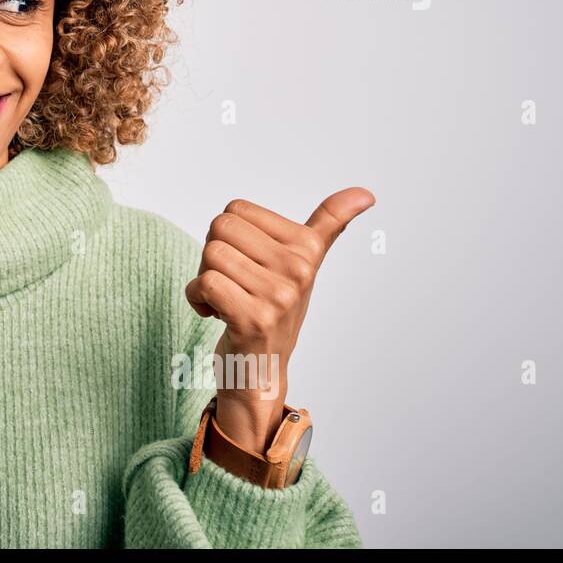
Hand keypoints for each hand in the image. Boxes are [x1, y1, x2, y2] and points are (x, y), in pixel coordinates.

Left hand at [184, 187, 374, 451]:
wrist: (261, 369)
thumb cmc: (275, 309)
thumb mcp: (306, 262)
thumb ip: (329, 223)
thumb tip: (366, 193)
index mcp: (307, 247)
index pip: (235, 209)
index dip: (230, 236)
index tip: (248, 263)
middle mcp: (298, 269)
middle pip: (220, 228)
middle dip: (215, 255)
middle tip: (234, 282)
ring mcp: (278, 296)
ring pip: (210, 254)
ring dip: (205, 279)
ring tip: (227, 299)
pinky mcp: (253, 319)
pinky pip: (204, 283)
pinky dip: (196, 298)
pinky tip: (216, 314)